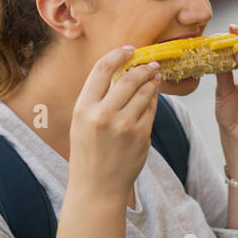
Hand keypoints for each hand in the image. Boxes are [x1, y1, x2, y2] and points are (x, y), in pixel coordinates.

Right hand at [68, 46, 160, 201]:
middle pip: (129, 78)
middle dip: (142, 67)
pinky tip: (153, 95)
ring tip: (155, 76)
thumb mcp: (82, 122)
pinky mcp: (141, 135)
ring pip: (145, 92)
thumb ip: (97, 98)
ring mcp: (124, 125)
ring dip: (152, 81)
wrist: (97, 187)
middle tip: (150, 64)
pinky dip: (154, 99)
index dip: (118, 55)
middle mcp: (102, 115)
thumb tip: (121, 71)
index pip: (101, 70)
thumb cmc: (88, 152)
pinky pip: (152, 109)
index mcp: (83, 108)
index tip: (129, 50)